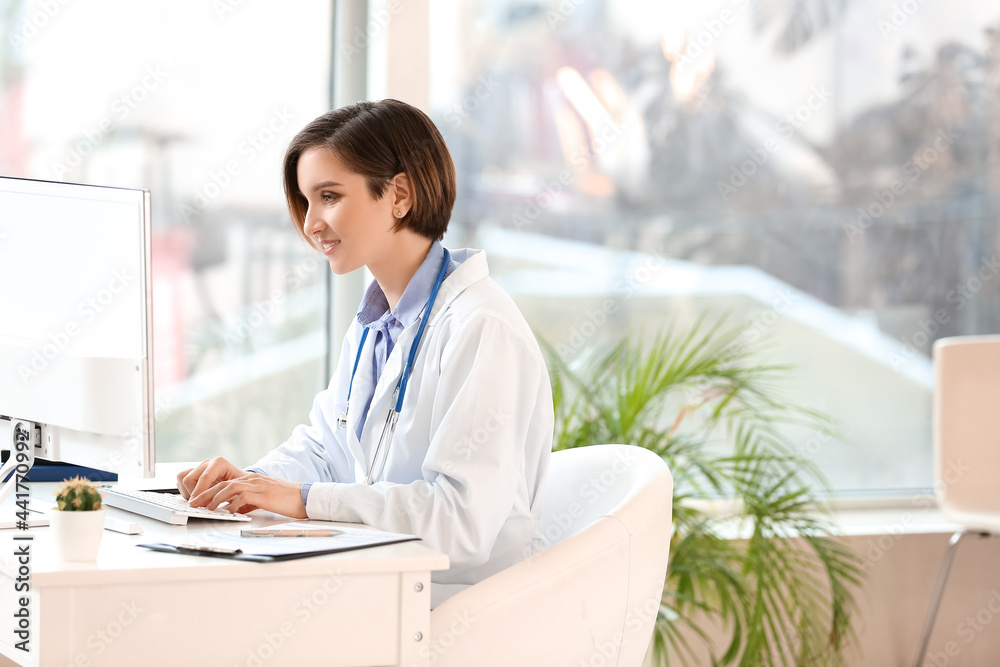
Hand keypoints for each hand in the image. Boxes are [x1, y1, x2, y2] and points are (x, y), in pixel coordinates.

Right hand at [176, 456, 250, 501]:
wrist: (240, 483)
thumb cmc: (240, 486)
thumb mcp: (237, 489)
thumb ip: (224, 494)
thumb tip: (209, 503)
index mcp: (219, 463)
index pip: (204, 477)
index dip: (199, 492)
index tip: (197, 503)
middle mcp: (207, 463)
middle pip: (189, 479)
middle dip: (193, 494)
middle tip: (201, 504)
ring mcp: (199, 467)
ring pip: (181, 478)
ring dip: (187, 492)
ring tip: (199, 500)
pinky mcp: (192, 473)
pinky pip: (180, 481)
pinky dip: (185, 491)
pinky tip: (197, 496)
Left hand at [188, 475, 306, 518]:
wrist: (304, 497)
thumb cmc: (287, 499)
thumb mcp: (264, 498)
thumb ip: (248, 501)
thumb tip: (234, 508)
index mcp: (252, 480)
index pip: (225, 482)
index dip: (209, 491)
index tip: (198, 500)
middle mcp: (252, 480)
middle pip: (223, 484)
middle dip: (206, 494)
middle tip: (194, 503)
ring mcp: (258, 486)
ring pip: (230, 488)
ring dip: (215, 498)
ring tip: (206, 508)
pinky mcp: (263, 494)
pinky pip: (243, 497)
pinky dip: (234, 504)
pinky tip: (229, 511)